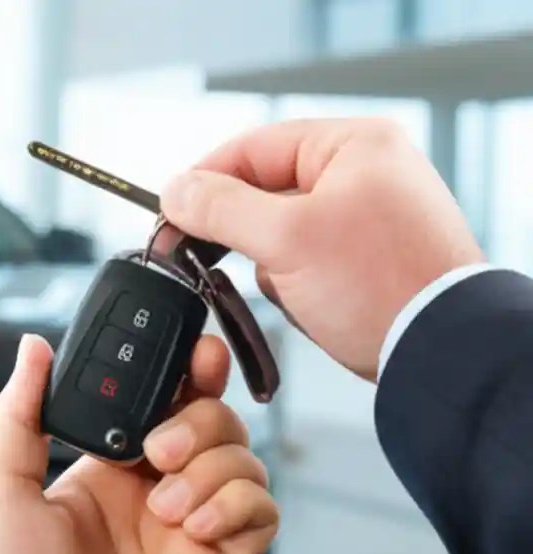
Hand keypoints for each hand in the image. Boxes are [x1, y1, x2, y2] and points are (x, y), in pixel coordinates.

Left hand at [0, 334, 278, 553]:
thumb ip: (19, 413)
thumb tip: (32, 349)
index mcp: (101, 470)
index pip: (156, 399)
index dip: (179, 370)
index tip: (188, 349)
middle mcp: (149, 492)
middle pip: (210, 417)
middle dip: (199, 413)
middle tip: (160, 446)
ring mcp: (187, 527)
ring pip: (242, 457)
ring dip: (211, 464)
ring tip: (165, 504)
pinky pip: (262, 511)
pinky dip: (236, 503)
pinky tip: (193, 526)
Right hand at [158, 117, 484, 380]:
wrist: (440, 353)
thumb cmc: (384, 287)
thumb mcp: (285, 240)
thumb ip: (220, 209)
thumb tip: (175, 191)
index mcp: (354, 145)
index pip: (252, 147)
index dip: (203, 180)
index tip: (169, 212)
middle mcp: (366, 171)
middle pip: (265, 190)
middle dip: (245, 235)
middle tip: (208, 257)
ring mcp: (371, 216)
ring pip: (282, 231)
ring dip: (274, 265)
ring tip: (298, 290)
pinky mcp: (370, 257)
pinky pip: (307, 260)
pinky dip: (298, 284)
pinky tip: (314, 304)